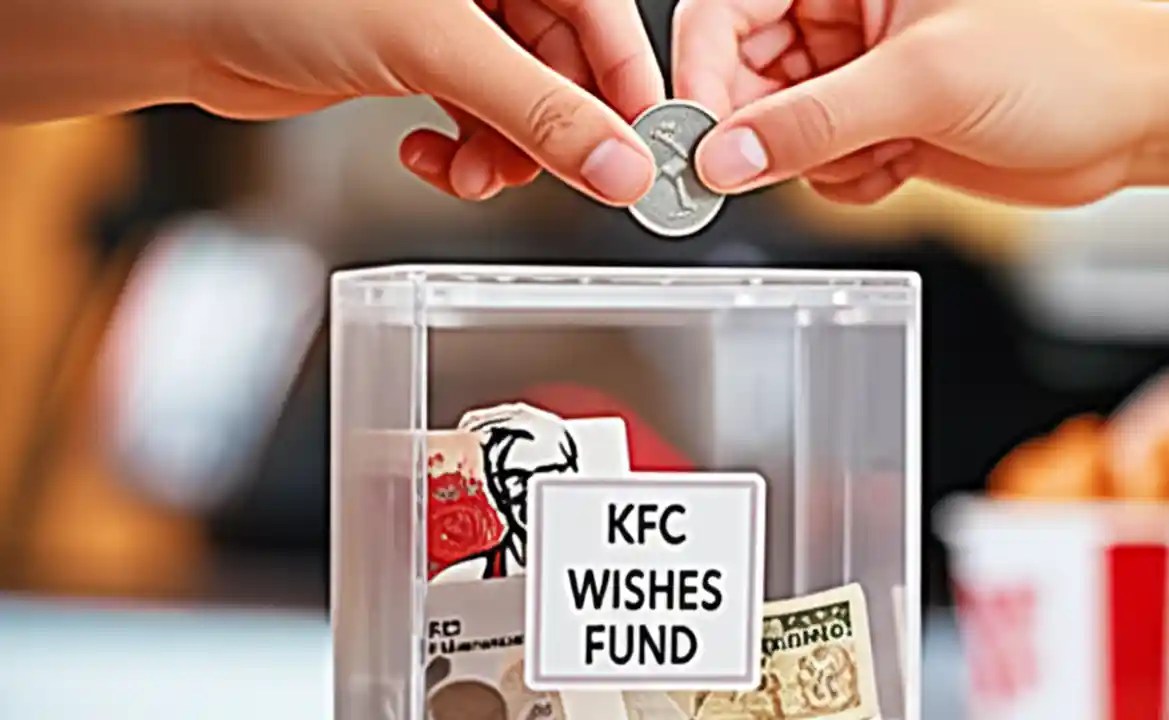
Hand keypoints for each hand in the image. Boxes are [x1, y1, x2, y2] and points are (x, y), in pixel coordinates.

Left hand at [193, 0, 662, 203]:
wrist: (189, 24)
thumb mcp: (436, 48)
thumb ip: (537, 110)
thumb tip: (615, 163)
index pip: (603, 14)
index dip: (624, 90)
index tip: (639, 155)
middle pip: (565, 66)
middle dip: (551, 134)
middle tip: (552, 181)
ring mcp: (454, 21)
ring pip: (520, 101)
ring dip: (503, 154)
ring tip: (469, 175)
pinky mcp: (420, 60)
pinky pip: (475, 116)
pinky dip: (462, 150)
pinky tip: (429, 156)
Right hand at [672, 0, 1168, 205]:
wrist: (1132, 121)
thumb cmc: (1066, 59)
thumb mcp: (924, 81)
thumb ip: (813, 120)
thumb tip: (725, 153)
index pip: (727, 11)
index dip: (700, 73)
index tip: (693, 137)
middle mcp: (842, 16)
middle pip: (741, 74)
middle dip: (760, 129)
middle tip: (762, 168)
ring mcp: (855, 71)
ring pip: (775, 130)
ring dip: (816, 159)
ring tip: (882, 150)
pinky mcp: (872, 122)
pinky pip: (815, 163)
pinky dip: (846, 178)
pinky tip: (900, 163)